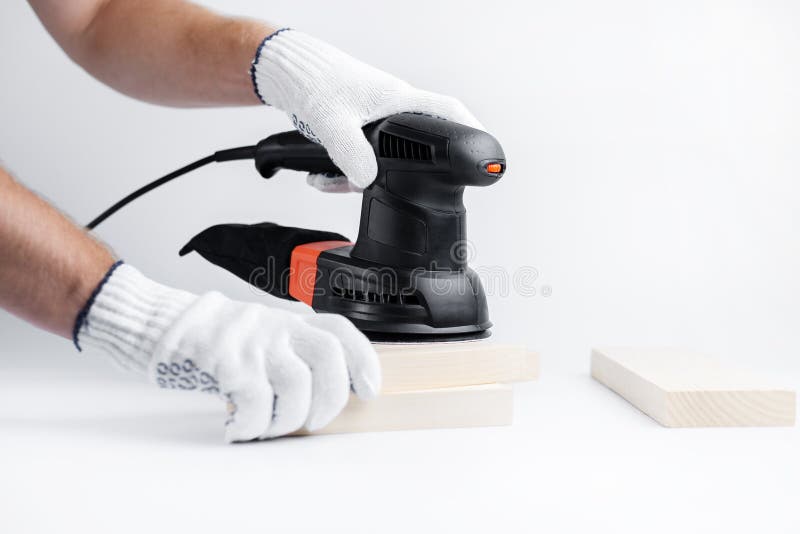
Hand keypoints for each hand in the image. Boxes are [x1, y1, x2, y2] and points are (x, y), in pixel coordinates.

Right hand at [75, 263, 380, 441]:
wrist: (159, 323)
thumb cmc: (210, 337)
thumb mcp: (258, 334)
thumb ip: (288, 352)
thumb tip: (320, 390)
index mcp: (287, 320)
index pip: (339, 328)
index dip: (363, 358)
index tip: (370, 387)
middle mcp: (274, 326)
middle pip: (327, 356)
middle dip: (331, 398)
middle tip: (315, 421)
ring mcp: (252, 341)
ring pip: (296, 385)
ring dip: (286, 419)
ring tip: (267, 428)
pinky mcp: (225, 359)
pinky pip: (255, 400)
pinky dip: (252, 425)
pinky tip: (237, 427)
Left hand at [251, 29, 483, 191]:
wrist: (288, 74)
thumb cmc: (316, 82)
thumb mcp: (333, 121)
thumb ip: (351, 152)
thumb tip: (367, 179)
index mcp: (398, 100)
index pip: (447, 111)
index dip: (469, 130)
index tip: (483, 150)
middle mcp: (391, 109)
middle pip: (419, 142)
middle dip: (414, 170)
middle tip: (418, 190)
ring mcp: (374, 120)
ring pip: (384, 157)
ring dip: (363, 177)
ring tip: (337, 183)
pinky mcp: (356, 129)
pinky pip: (360, 158)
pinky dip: (343, 174)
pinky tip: (323, 178)